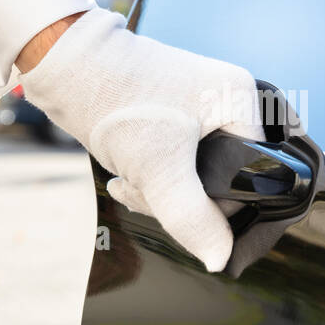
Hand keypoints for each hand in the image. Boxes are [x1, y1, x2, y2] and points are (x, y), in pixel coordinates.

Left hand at [19, 8, 264, 271]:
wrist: (65, 64)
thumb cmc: (117, 98)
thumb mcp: (159, 167)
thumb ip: (193, 217)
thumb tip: (220, 260)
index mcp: (243, 101)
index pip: (259, 175)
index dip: (226, 206)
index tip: (189, 215)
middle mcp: (229, 101)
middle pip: (228, 180)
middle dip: (184, 202)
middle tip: (148, 196)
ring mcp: (202, 108)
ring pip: (198, 177)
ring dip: (162, 194)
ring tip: (130, 187)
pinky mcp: (177, 117)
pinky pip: (178, 164)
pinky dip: (153, 179)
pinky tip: (125, 181)